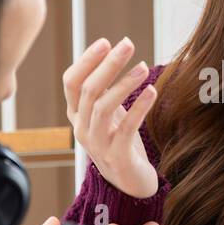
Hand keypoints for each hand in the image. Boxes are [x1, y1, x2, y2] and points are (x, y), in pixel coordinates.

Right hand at [62, 37, 158, 198]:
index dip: (86, 61)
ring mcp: (97, 144)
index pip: (71, 82)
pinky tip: (152, 91)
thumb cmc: (119, 140)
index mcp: (77, 115)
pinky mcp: (117, 157)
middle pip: (89, 90)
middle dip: (108, 65)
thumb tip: (112, 52)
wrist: (130, 183)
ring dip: (124, 84)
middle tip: (128, 44)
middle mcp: (82, 129)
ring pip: (103, 108)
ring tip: (143, 67)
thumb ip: (105, 89)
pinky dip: (139, 108)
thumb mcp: (109, 112)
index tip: (106, 42)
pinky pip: (126, 129)